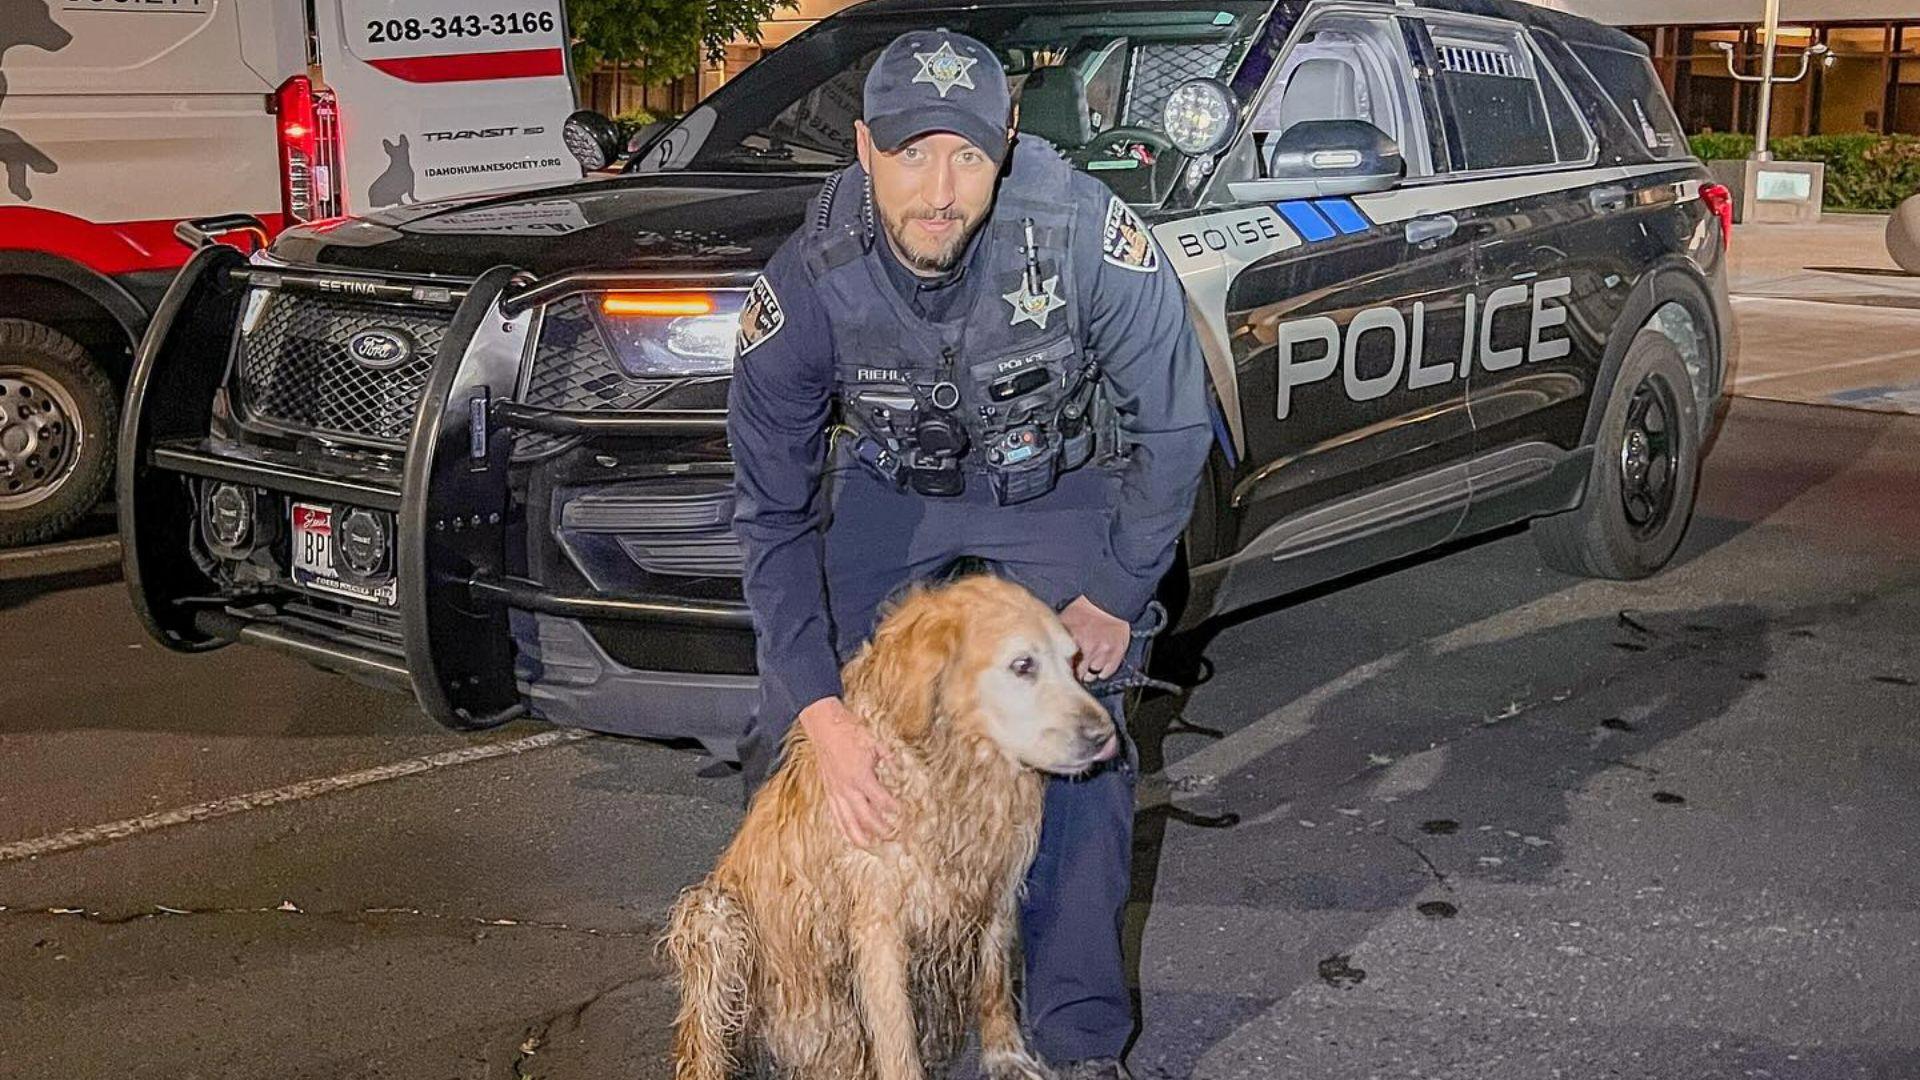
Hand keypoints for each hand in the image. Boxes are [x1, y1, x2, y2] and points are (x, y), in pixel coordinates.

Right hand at [798, 696, 898, 849]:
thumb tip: (900, 769)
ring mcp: (836, 791)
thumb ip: (889, 758)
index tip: (902, 813)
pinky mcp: (829, 790)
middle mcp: (848, 788)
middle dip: (880, 828)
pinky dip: (842, 826)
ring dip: (860, 834)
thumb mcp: (876, 743)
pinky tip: (848, 834)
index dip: (893, 808)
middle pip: (866, 816)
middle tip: (892, 835)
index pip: (881, 800)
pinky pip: (835, 814)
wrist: (825, 727)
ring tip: (870, 845)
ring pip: (848, 820)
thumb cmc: (850, 732)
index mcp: (861, 776)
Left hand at [1060, 595, 1130, 680]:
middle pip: (1077, 675)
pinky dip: (1101, 671)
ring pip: (1091, 675)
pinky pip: (1106, 673)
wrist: (1109, 601)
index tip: (1061, 669)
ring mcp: (1104, 653)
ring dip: (1088, 672)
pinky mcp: (1116, 655)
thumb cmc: (1085, 608)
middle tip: (1074, 666)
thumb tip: (1046, 647)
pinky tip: (1098, 662)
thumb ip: (1056, 636)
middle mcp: (1088, 649)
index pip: (1063, 666)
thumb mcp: (1065, 618)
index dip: (1061, 669)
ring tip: (1087, 662)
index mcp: (1073, 639)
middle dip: (1075, 672)